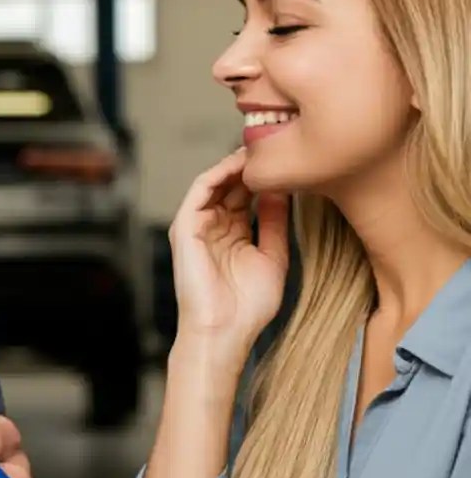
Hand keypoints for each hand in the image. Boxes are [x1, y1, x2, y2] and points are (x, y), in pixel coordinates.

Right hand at [168, 147, 290, 369]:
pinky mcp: (185, 226)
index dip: (266, 177)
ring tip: (260, 151)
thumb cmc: (247, 306)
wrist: (224, 330)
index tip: (291, 162)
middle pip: (230, 185)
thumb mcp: (272, 256)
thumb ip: (274, 224)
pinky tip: (241, 166)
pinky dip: (219, 173)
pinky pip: (200, 190)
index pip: (245, 195)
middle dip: (252, 166)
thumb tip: (281, 191)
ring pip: (215, 182)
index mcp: (231, 233)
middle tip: (277, 146)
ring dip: (236, 165)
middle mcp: (211, 226)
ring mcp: (196, 225)